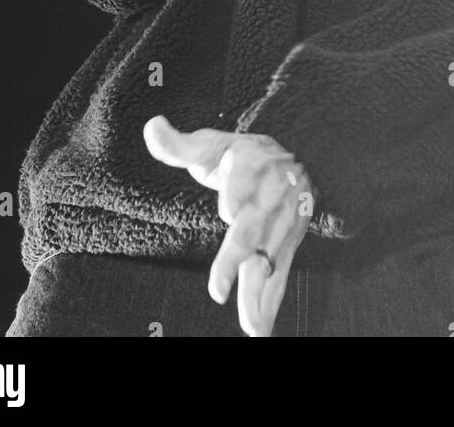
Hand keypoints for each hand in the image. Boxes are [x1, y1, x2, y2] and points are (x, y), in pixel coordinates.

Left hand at [143, 114, 318, 336]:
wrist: (303, 158)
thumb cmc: (245, 156)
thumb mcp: (213, 144)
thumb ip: (179, 144)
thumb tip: (151, 125)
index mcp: (251, 166)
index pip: (243, 181)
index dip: (237, 193)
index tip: (229, 208)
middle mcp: (268, 198)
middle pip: (251, 229)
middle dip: (237, 257)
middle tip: (218, 288)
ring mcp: (280, 226)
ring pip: (268, 261)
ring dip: (258, 294)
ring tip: (249, 326)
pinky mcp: (288, 246)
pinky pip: (280, 276)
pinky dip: (271, 303)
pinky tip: (259, 328)